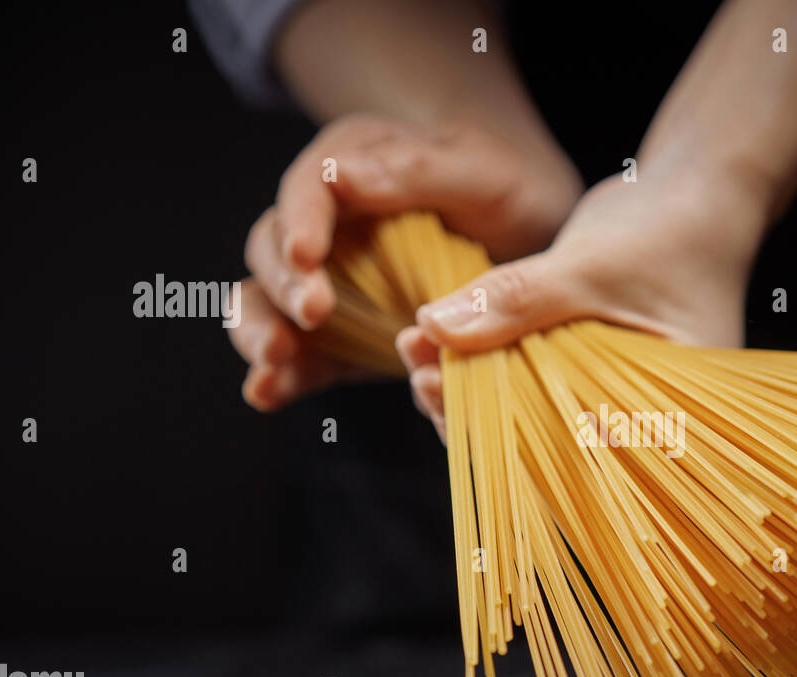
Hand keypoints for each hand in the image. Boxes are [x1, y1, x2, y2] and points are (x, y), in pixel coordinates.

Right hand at [232, 114, 580, 410]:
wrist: (535, 243)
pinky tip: (266, 394)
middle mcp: (329, 221)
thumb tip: (340, 176)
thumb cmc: (512, 193)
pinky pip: (302, 355)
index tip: (307, 255)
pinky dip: (281, 375)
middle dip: (284, 282)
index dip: (301, 221)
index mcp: (356, 163)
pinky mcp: (341, 335)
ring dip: (261, 329)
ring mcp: (330, 281)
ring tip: (272, 360)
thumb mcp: (481, 173)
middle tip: (311, 313)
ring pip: (268, 300)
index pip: (310, 188)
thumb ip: (416, 170)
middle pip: (275, 246)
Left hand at [396, 164, 767, 436]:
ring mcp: (608, 391)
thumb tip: (436, 329)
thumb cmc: (668, 228)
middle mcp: (637, 416)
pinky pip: (528, 379)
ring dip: (470, 385)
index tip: (447, 404)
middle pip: (544, 441)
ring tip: (417, 352)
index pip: (575, 455)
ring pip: (528, 410)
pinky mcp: (583, 365)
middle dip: (478, 413)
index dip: (506, 439)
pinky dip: (485, 360)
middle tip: (422, 380)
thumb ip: (518, 299)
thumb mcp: (589, 265)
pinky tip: (435, 341)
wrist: (696, 191)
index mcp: (665, 417)